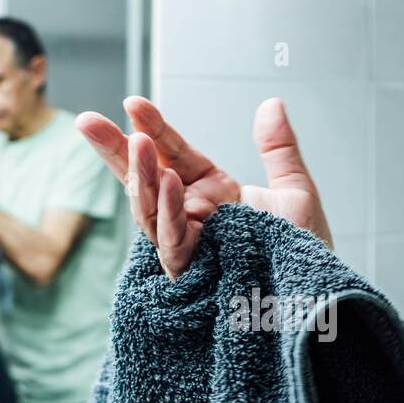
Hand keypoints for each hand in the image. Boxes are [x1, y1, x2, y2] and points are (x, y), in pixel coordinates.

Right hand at [76, 95, 332, 278]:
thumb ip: (279, 149)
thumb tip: (272, 103)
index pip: (173, 153)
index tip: (134, 103)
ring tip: (137, 143)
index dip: (155, 128)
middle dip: (116, 152)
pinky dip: (170, 211)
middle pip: (146, 179)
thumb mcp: (295, 192)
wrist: (316, 299)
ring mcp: (189, 244)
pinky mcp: (193, 271)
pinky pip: (174, 240)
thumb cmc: (303, 252)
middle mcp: (193, 216)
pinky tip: (168, 182)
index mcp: (212, 192)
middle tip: (87, 122)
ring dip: (142, 177)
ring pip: (150, 210)